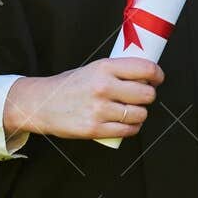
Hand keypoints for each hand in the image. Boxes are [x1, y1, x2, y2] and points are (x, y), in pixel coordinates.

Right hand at [2, 57, 163, 140]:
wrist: (40, 103)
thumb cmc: (70, 85)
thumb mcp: (93, 69)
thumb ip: (117, 72)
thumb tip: (147, 76)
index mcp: (104, 68)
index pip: (145, 69)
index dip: (157, 75)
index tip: (157, 79)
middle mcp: (103, 87)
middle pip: (147, 94)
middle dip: (148, 96)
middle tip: (141, 96)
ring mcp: (99, 109)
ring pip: (140, 114)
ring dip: (140, 114)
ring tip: (131, 110)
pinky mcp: (95, 129)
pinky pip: (128, 130)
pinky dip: (132, 128)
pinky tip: (126, 123)